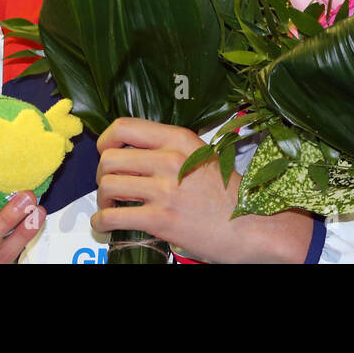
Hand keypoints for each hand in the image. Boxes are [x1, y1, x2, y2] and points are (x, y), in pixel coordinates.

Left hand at [93, 117, 313, 262]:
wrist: (251, 225)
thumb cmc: (229, 195)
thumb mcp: (204, 157)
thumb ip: (172, 151)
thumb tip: (135, 154)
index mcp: (180, 139)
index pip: (125, 127)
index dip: (106, 141)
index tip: (107, 153)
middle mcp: (170, 159)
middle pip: (110, 158)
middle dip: (103, 175)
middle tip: (112, 187)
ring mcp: (164, 189)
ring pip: (107, 185)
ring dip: (102, 199)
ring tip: (112, 207)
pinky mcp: (160, 219)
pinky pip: (111, 217)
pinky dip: (101, 223)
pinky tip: (108, 226)